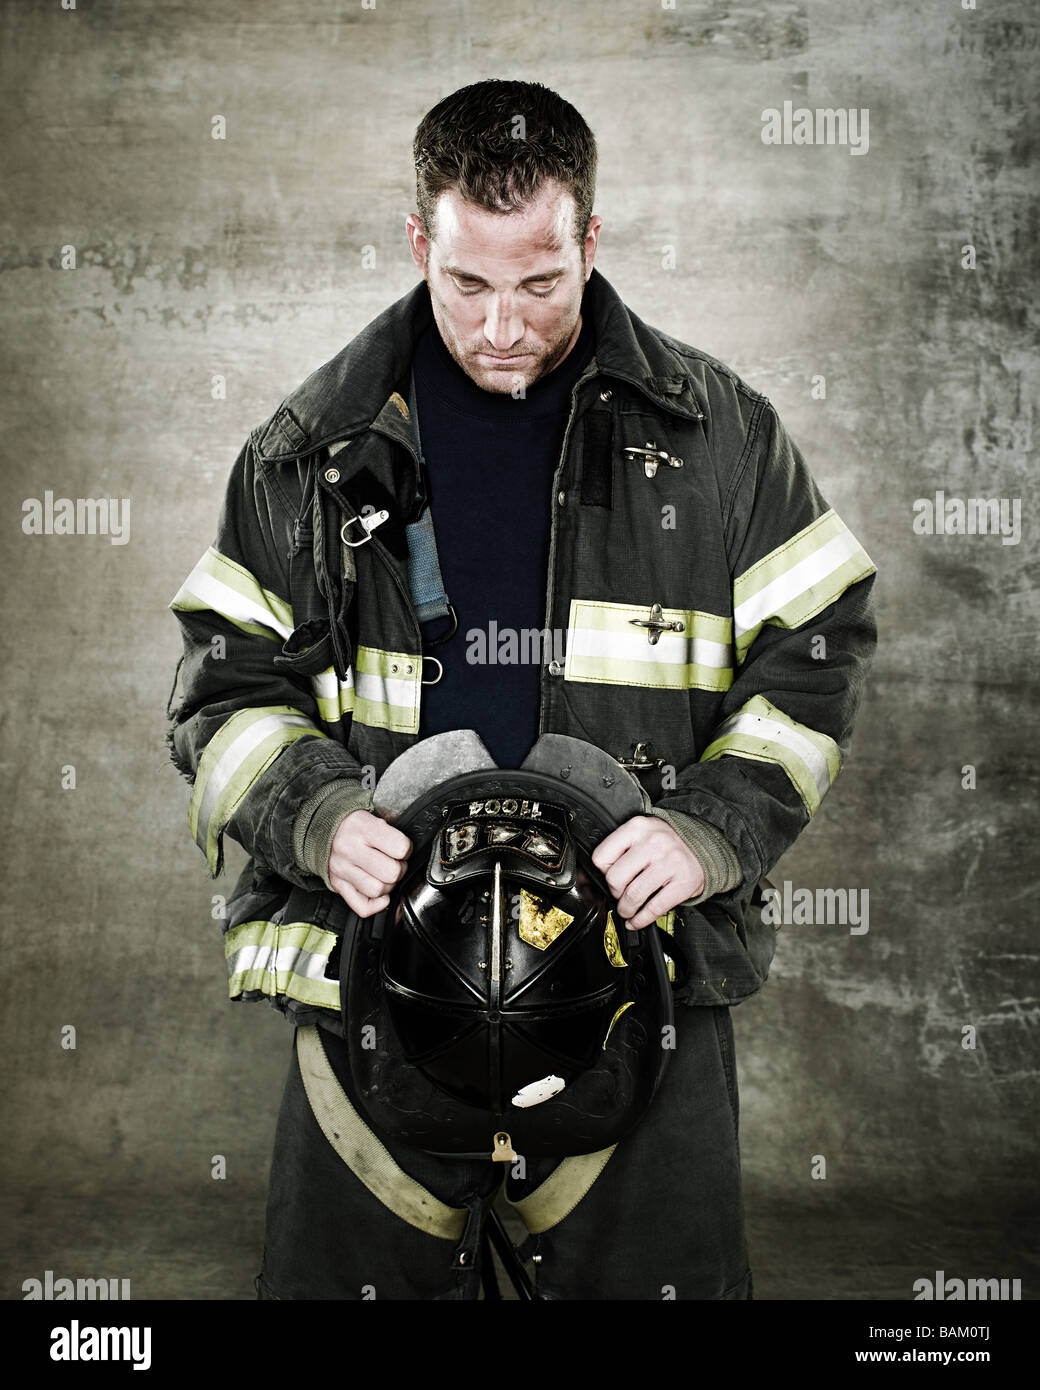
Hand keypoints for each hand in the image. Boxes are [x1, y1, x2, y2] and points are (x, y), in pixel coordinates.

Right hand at [328, 809, 411, 917]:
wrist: (320, 827)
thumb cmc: (353, 823)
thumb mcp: (373, 814)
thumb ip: (393, 826)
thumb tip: (412, 842)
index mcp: (362, 828)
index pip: (400, 848)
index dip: (407, 849)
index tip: (402, 848)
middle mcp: (350, 849)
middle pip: (391, 873)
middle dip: (399, 869)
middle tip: (395, 863)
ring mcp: (342, 870)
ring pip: (378, 891)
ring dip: (387, 886)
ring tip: (384, 874)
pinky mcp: (337, 885)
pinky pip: (362, 906)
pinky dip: (376, 905)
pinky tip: (379, 894)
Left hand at [591, 816, 704, 930]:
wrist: (705, 844)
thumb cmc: (667, 842)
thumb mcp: (643, 833)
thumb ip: (621, 848)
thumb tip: (594, 877)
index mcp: (638, 828)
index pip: (602, 856)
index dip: (602, 872)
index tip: (609, 877)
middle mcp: (653, 842)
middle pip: (615, 879)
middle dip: (614, 893)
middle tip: (620, 895)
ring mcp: (670, 862)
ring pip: (633, 896)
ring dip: (626, 910)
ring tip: (627, 910)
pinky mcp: (684, 882)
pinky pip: (655, 908)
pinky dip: (641, 920)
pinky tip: (637, 920)